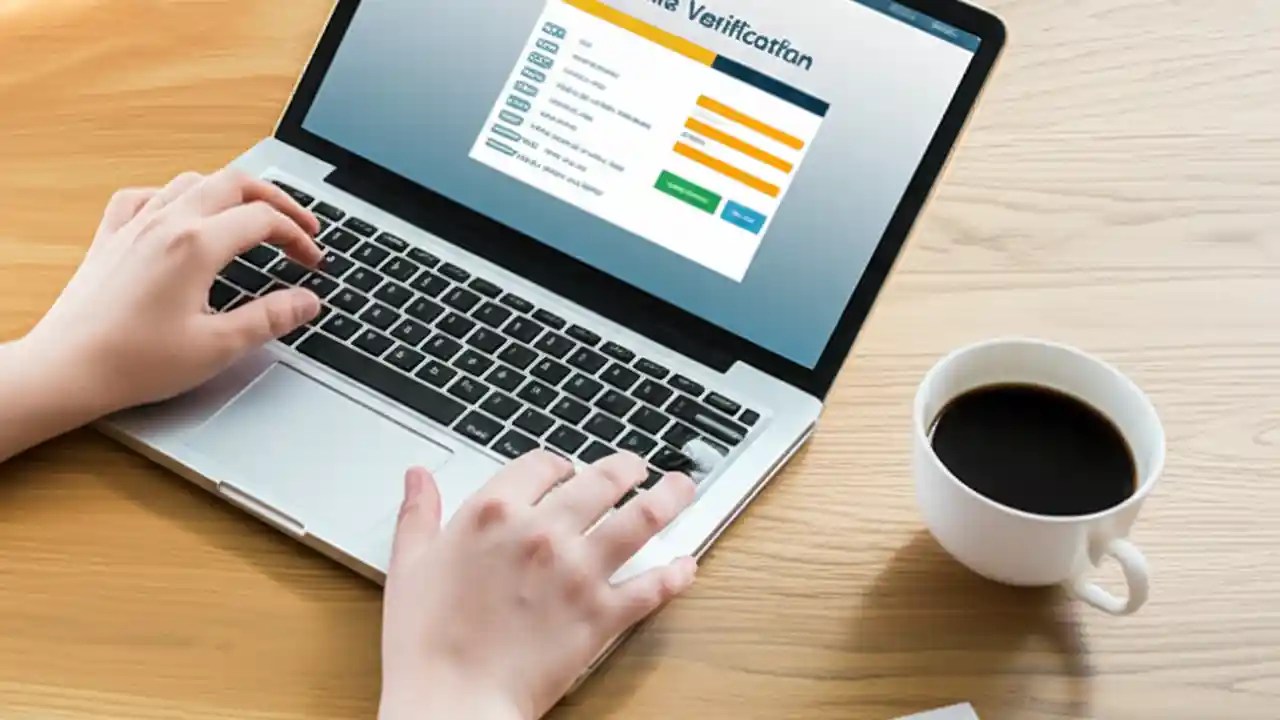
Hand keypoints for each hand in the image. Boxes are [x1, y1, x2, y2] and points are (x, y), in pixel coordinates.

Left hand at [24, 169, 322, 414]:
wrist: (67, 369)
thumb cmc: (135, 362)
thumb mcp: (218, 346)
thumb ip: (270, 317)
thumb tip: (307, 300)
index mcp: (197, 245)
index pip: (264, 219)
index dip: (299, 237)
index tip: (313, 262)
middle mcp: (166, 223)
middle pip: (234, 183)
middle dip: (276, 200)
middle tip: (301, 225)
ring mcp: (135, 225)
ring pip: (193, 181)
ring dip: (231, 192)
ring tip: (252, 215)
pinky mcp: (111, 237)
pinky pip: (145, 195)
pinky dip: (175, 196)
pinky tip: (182, 214)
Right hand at [379, 451, 697, 719]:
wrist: (450, 701)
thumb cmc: (424, 642)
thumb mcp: (408, 565)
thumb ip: (417, 514)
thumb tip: (418, 476)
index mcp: (493, 513)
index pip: (541, 465)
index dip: (559, 464)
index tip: (566, 470)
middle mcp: (543, 532)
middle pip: (602, 480)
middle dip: (626, 467)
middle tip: (637, 467)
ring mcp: (578, 571)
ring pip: (641, 519)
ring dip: (668, 497)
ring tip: (680, 487)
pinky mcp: (602, 614)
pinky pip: (652, 587)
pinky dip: (676, 574)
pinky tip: (686, 565)